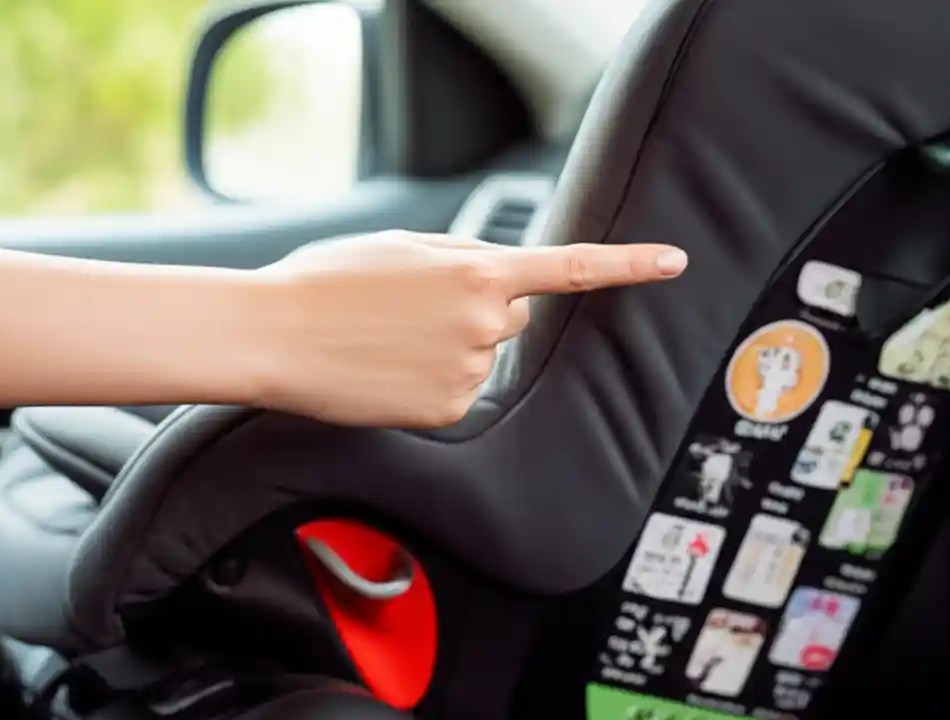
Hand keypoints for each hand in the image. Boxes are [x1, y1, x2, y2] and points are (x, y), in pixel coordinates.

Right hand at [252, 231, 687, 427]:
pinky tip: (388, 370)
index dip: (628, 263)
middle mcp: (483, 324)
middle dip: (479, 307)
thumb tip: (506, 281)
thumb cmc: (329, 281)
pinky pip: (457, 392)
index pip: (569, 267)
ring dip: (449, 345)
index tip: (674, 261)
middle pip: (512, 314)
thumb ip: (463, 255)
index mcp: (476, 270)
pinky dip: (431, 382)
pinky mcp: (446, 411)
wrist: (275, 337)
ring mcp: (466, 373)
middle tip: (412, 306)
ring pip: (481, 354)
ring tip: (388, 337)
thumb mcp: (400, 246)